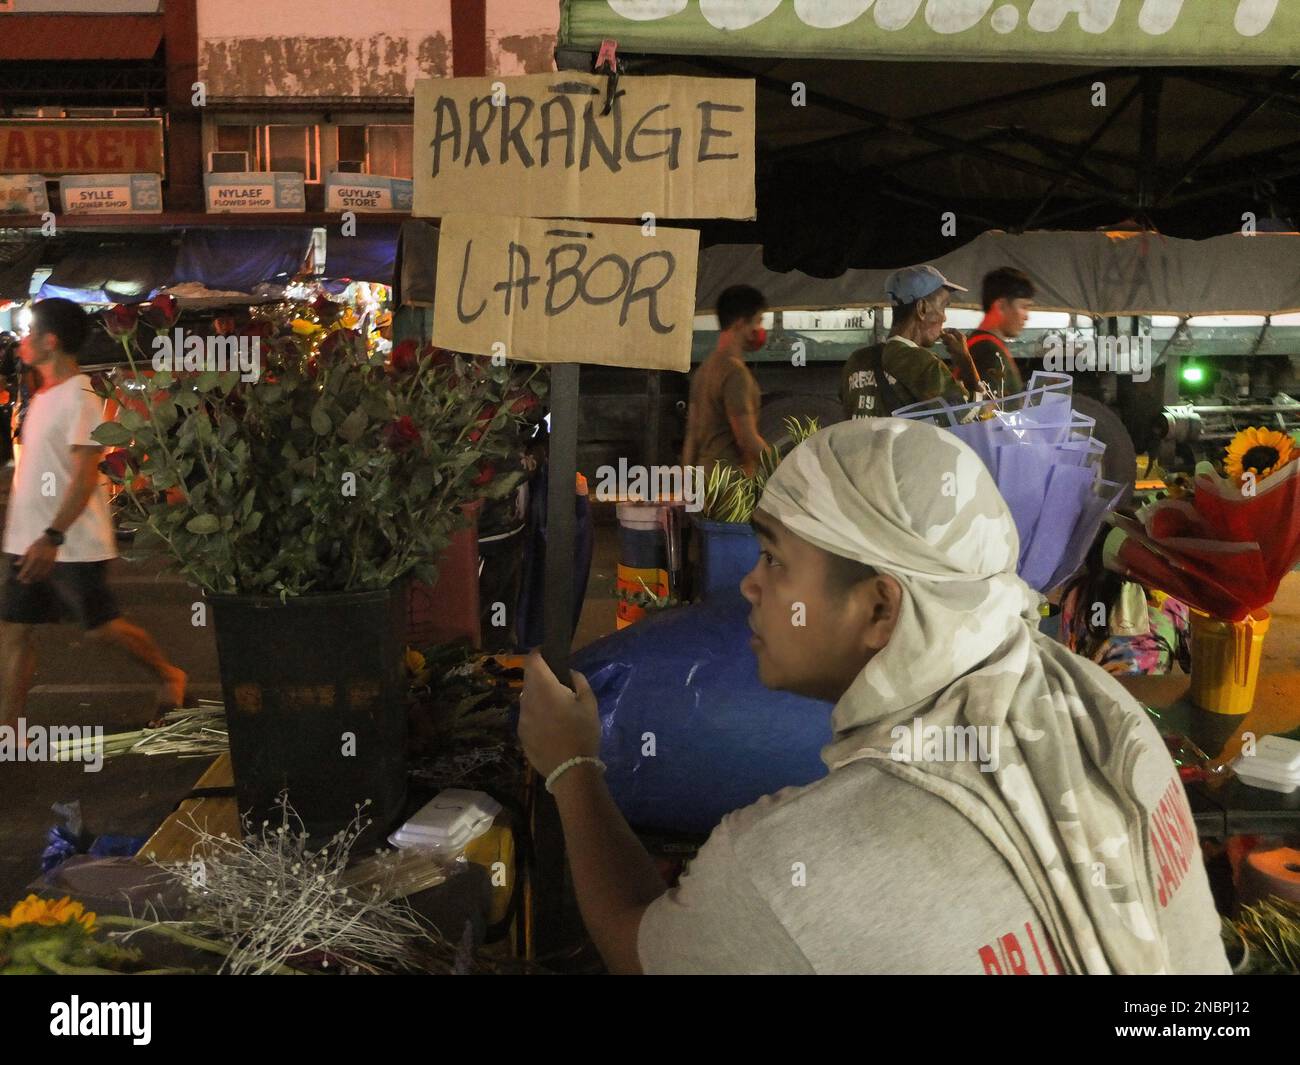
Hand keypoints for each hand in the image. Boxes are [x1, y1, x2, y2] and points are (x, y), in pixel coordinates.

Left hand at [17, 535, 56, 582]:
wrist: (51, 540)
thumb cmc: (38, 544)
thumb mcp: (29, 549)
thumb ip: (23, 557)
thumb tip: (17, 564)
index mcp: (34, 557)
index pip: (27, 568)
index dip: (23, 574)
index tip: (19, 578)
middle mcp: (40, 561)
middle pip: (34, 572)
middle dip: (29, 578)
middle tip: (25, 582)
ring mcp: (47, 562)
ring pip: (41, 573)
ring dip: (36, 578)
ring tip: (32, 581)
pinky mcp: (53, 562)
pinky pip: (48, 571)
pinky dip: (44, 575)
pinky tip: (41, 577)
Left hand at [518, 649, 600, 778]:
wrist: (570, 771)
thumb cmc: (582, 733)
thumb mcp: (589, 704)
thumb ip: (579, 682)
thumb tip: (569, 674)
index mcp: (543, 688)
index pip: (532, 659)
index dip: (540, 652)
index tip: (550, 653)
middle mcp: (527, 699)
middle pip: (529, 678)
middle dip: (541, 676)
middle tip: (559, 683)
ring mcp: (521, 718)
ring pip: (527, 698)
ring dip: (539, 696)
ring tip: (556, 707)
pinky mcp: (521, 734)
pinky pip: (528, 716)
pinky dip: (537, 714)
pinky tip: (551, 726)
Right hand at [939, 329, 973, 363]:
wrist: (962, 360)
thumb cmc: (959, 350)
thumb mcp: (951, 341)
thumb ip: (946, 336)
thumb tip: (941, 332)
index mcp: (960, 336)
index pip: (953, 330)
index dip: (947, 330)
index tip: (941, 331)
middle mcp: (960, 339)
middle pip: (951, 335)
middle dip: (946, 337)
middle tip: (942, 338)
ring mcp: (957, 345)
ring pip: (949, 341)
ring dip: (946, 342)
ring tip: (945, 344)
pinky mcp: (955, 350)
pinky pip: (950, 347)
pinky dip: (948, 348)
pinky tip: (949, 350)